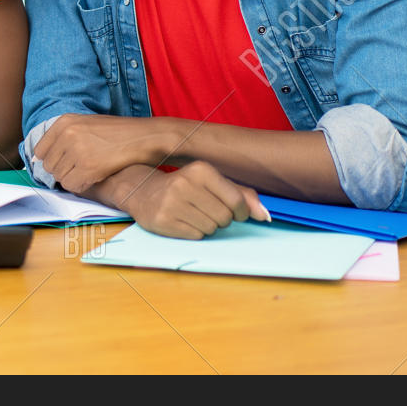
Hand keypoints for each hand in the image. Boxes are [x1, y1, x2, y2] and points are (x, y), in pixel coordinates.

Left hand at [35, 114, 170, 192]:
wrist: (144, 137)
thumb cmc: (118, 132)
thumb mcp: (87, 124)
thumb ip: (65, 136)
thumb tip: (40, 157)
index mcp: (64, 122)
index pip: (40, 150)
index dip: (50, 161)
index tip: (61, 165)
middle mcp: (67, 134)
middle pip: (48, 166)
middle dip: (62, 172)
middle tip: (79, 171)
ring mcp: (77, 150)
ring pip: (59, 178)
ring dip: (72, 180)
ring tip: (89, 173)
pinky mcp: (88, 167)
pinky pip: (72, 186)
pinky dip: (80, 187)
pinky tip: (93, 180)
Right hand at [114, 161, 270, 239]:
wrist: (142, 191)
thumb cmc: (185, 187)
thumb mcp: (212, 182)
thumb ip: (242, 195)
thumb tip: (264, 215)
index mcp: (200, 170)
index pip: (236, 202)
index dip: (241, 212)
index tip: (233, 210)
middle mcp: (184, 183)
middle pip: (225, 217)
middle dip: (221, 219)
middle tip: (206, 210)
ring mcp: (171, 203)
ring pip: (211, 228)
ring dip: (207, 226)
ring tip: (192, 214)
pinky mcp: (163, 220)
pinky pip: (196, 236)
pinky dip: (194, 232)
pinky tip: (183, 221)